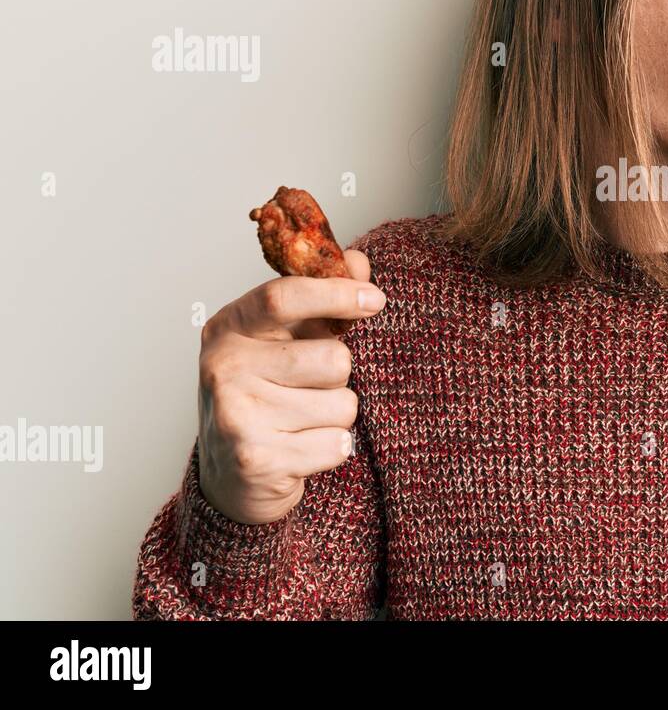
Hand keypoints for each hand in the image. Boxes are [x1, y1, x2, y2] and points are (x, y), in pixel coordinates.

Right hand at [195, 249, 386, 523]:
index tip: (375, 299)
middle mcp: (223, 367)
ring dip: (336, 416)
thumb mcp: (284, 341)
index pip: (285, 295)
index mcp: (228, 328)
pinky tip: (301, 451)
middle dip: (339, 377)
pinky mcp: (256, 458)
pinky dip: (332, 449)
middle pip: (332, 358)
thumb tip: (356, 261)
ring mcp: (236, 414)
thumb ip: (322, 300)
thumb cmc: (267, 395)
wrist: (232, 476)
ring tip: (302, 423)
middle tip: (308, 390)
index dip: (336, 293)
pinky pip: (337, 443)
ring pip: (342, 404)